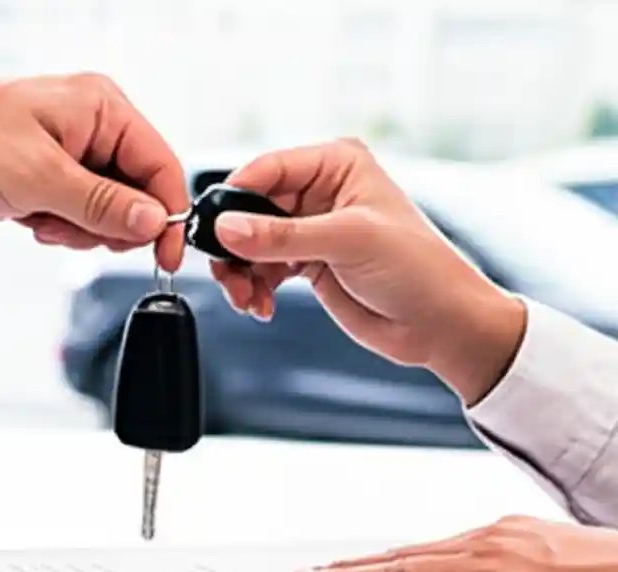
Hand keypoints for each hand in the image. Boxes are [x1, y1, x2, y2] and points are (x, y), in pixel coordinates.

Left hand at [0, 72, 189, 271]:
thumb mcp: (40, 177)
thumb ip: (103, 204)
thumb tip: (154, 222)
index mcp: (100, 107)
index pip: (160, 164)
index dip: (166, 213)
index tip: (164, 253)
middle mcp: (90, 128)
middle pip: (137, 194)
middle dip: (109, 223)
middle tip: (74, 227)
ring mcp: (68, 157)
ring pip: (107, 213)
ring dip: (79, 229)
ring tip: (42, 219)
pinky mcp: (45, 181)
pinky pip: (76, 218)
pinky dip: (59, 229)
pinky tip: (30, 220)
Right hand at [208, 138, 526, 404]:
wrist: (441, 325)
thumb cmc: (420, 270)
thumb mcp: (347, 242)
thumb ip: (282, 236)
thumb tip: (227, 228)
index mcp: (336, 164)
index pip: (267, 168)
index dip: (234, 196)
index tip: (211, 227)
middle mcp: (320, 191)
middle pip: (249, 207)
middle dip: (234, 244)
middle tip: (228, 273)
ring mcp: (311, 227)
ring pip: (249, 242)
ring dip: (241, 272)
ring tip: (246, 298)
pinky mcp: (306, 260)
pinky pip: (261, 268)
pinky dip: (254, 288)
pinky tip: (261, 304)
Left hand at [292, 515, 617, 571]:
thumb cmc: (610, 569)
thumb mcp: (549, 554)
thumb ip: (509, 561)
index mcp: (493, 534)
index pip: (417, 549)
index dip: (373, 560)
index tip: (340, 566)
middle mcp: (480, 543)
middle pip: (396, 557)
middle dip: (345, 568)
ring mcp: (484, 566)